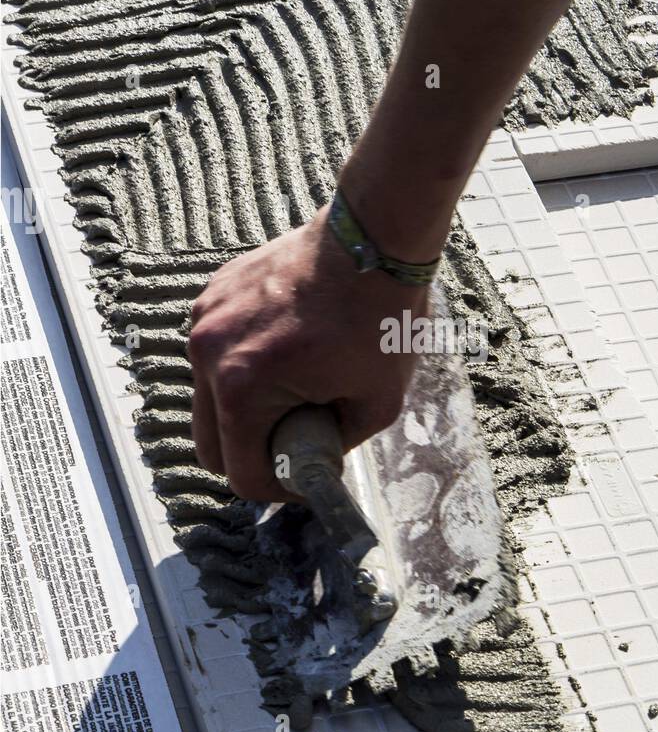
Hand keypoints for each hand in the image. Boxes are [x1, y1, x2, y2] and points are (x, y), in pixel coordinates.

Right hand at [189, 207, 427, 502]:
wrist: (372, 240)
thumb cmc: (380, 319)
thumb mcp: (375, 405)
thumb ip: (334, 447)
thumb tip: (313, 469)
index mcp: (241, 389)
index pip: (240, 475)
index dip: (276, 491)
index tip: (303, 479)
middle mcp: (208, 354)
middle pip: (210, 444)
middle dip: (253, 455)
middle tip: (296, 442)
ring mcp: (204, 320)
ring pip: (208, 397)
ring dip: (244, 409)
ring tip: (295, 390)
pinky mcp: (212, 294)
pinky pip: (216, 352)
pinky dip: (242, 365)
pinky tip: (287, 349)